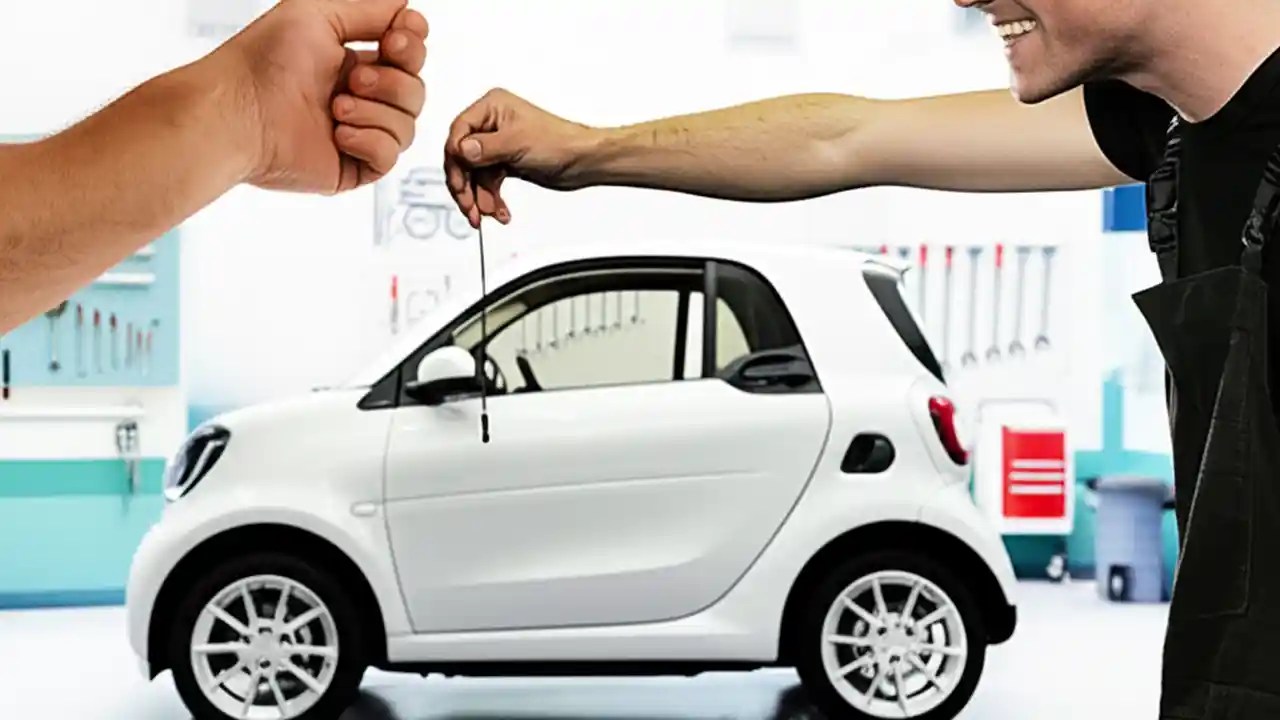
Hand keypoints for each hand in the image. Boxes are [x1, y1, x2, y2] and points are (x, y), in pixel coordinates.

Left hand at [212, 0, 427, 193]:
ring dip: (376, 112)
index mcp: (351, 62)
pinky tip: (339, 134)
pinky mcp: (353, 168)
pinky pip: (390, 157)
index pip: (409, 57)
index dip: (411, 47)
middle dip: (392, 82)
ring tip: (336, 109)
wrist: (238, 112)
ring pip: (408, 125)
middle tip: (353, 80)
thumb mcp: (318, 12)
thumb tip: (408, 10)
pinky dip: (371, 141)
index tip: (394, 39)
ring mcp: (358, 134)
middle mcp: (358, 98)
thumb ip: (371, 8)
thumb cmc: (263, 60)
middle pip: (415, 91)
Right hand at [444, 88, 597, 226]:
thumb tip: (461, 150)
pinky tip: (499, 211)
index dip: (456, 160)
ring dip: (479, 197)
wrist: (582, 161)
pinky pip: (487, 182)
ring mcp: (497, 144)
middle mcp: (491, 124)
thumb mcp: (518, 142)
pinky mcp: (504, 162)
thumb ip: (486, 147)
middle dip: (466, 186)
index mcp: (492, 108)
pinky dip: (490, 198)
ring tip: (487, 213)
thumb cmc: (560, 142)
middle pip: (462, 157)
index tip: (460, 183)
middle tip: (470, 207)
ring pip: (473, 174)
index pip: (459, 133)